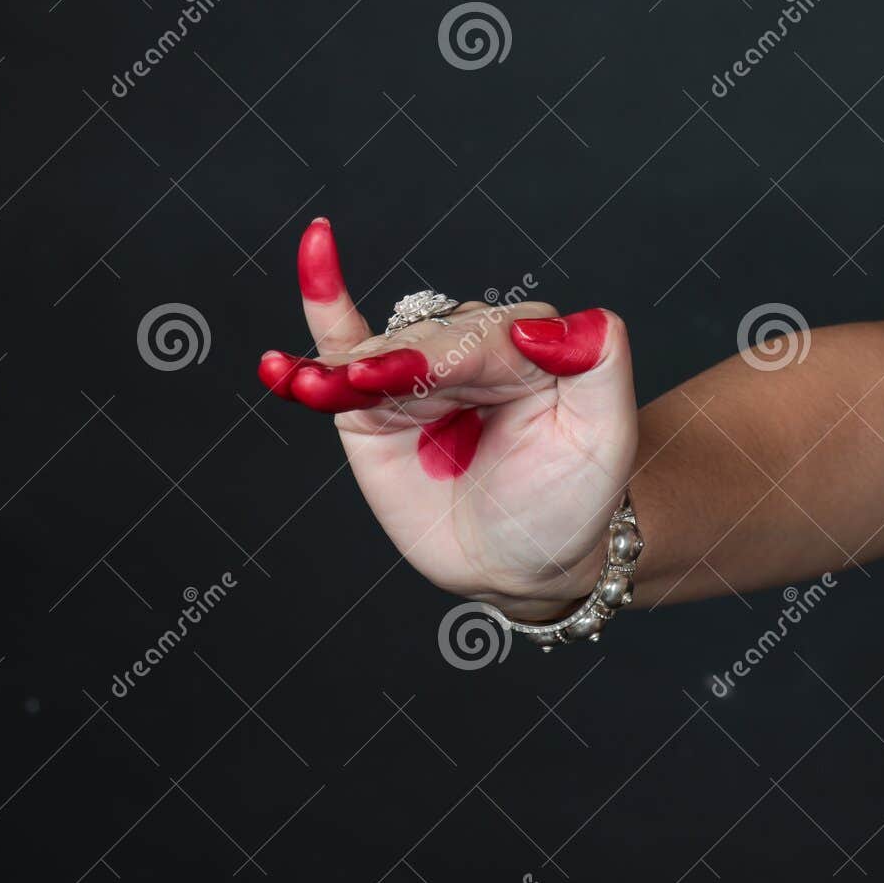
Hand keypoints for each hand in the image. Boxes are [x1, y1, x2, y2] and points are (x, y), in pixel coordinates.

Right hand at [258, 219, 637, 618]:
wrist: (527, 560)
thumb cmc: (572, 497)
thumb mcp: (605, 436)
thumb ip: (600, 363)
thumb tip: (551, 322)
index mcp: (532, 343)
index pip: (486, 338)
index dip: (449, 355)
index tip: (416, 371)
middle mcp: (471, 347)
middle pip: (425, 341)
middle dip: (394, 362)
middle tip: (364, 383)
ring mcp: (419, 373)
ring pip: (376, 354)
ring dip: (342, 366)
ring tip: (313, 383)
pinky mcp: (374, 406)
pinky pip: (340, 357)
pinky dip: (310, 342)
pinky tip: (277, 357)